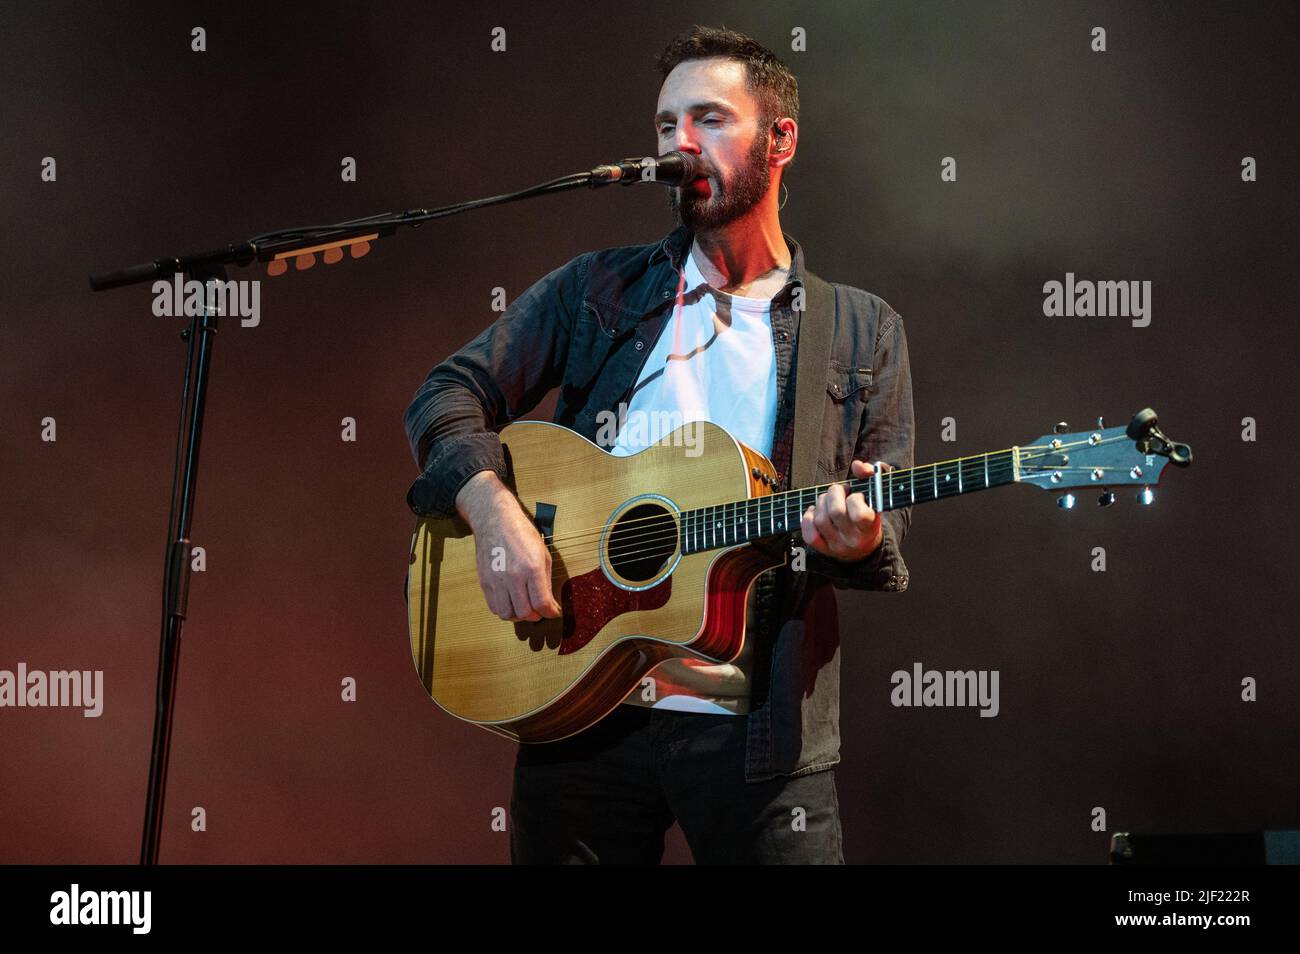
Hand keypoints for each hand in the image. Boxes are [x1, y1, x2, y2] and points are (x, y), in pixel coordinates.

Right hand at [455, 471, 562, 622]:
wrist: (495, 521)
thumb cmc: (522, 534)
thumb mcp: (543, 553)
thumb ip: (546, 580)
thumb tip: (549, 602)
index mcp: (531, 568)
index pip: (542, 603)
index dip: (550, 612)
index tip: (553, 612)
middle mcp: (513, 576)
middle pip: (525, 612)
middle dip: (536, 616)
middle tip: (539, 612)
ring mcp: (496, 580)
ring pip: (507, 614)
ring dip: (518, 616)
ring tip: (524, 608)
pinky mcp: (485, 581)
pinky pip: (494, 606)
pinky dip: (504, 610)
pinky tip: (511, 603)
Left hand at [801, 459, 884, 561]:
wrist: (864, 546)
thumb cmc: (870, 512)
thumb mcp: (876, 493)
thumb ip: (871, 475)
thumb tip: (857, 466)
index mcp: (870, 528)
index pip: (860, 515)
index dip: (855, 499)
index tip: (857, 495)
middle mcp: (853, 540)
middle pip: (836, 512)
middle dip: (834, 493)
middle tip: (839, 491)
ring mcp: (837, 546)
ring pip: (820, 520)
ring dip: (821, 503)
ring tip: (828, 500)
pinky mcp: (823, 549)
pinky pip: (809, 534)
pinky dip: (808, 518)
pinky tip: (815, 511)